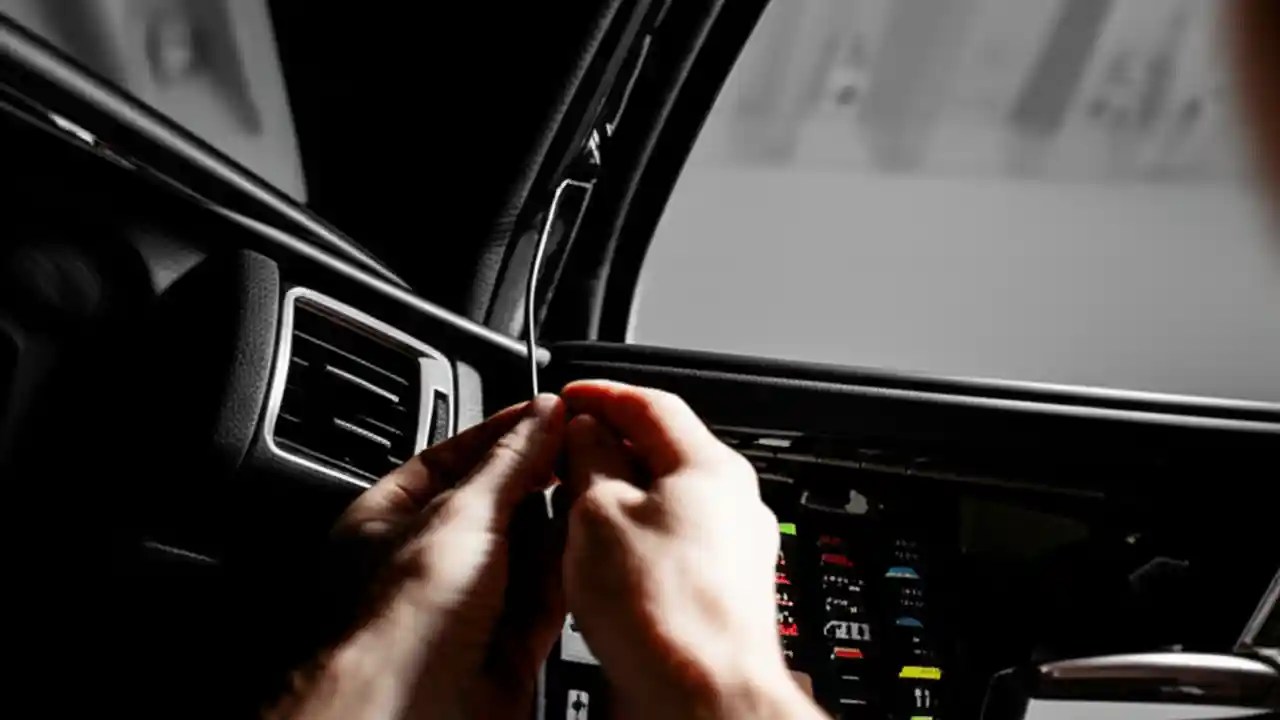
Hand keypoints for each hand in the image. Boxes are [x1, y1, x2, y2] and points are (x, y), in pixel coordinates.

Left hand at [272, 395, 566, 719]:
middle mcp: (424, 561)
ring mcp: (466, 602)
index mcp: (388, 521)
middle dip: (535, 477)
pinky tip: (591, 542)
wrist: (421, 706)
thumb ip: (509, 461)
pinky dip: (570, 568)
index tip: (545, 413)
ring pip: (525, 548)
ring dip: (558, 521)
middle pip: (493, 501)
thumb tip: (541, 417)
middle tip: (578, 447)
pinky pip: (548, 593)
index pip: (448, 458)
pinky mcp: (506, 640)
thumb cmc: (403, 619)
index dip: (499, 433)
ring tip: (592, 486)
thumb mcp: (462, 512)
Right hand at [560, 381, 825, 719]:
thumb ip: (590, 458)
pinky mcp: (724, 588)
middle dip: (607, 446)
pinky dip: (635, 536)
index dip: (601, 395)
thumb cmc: (665, 614)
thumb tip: (585, 432)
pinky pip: (674, 542)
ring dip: (617, 495)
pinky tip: (603, 560)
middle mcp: (734, 501)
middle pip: (663, 450)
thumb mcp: (598, 514)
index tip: (569, 397)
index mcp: (711, 467)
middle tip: (561, 451)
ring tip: (573, 506)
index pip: (652, 403)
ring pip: (667, 500)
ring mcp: (734, 547)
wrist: (705, 698)